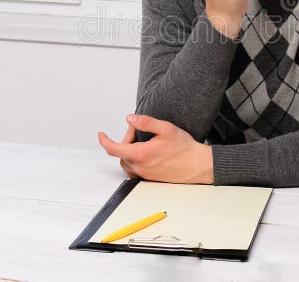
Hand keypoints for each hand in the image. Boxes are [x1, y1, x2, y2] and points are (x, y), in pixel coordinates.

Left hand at [98, 114, 213, 183]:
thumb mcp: (166, 128)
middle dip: (126, 139)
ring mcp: (144, 174)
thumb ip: (146, 122)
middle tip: (139, 130)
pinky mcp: (149, 179)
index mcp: (141, 154)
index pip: (114, 148)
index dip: (104, 140)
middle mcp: (140, 167)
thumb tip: (130, 118)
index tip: (101, 134)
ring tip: (143, 141)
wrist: (197, 165)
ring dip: (129, 150)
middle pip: (122, 152)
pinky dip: (133, 160)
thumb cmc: (184, 148)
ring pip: (127, 161)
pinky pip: (133, 170)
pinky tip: (144, 153)